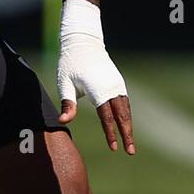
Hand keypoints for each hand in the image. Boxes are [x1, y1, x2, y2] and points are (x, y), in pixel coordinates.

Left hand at [56, 0, 134, 153]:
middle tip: (131, 152)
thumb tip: (62, 121)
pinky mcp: (118, 81)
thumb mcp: (64, 84)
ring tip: (130, 142)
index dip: (111, 134)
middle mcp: (112, 87)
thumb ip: (67, 103)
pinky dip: (127, 115)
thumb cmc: (70, 63)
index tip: (114, 148)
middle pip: (122, 115)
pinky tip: (126, 124)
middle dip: (127, 134)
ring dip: (128, 126)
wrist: (83, 42)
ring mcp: (117, 84)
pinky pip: (125, 102)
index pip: (107, 117)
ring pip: (126, 109)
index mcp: (99, 90)